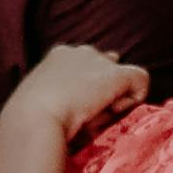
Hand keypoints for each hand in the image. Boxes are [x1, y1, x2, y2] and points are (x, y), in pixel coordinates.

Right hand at [5, 43, 153, 149]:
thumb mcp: (41, 103)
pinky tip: (115, 111)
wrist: (34, 120)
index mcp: (58, 56)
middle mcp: (80, 52)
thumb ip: (60, 96)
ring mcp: (99, 61)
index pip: (87, 64)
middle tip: (88, 115)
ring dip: (114, 97)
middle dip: (103, 90)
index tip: (79, 108)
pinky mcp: (116, 74)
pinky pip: (141, 79)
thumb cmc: (31, 121)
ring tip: (97, 116)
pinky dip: (134, 97)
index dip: (89, 87)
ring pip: (121, 77)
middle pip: (105, 68)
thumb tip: (87, 103)